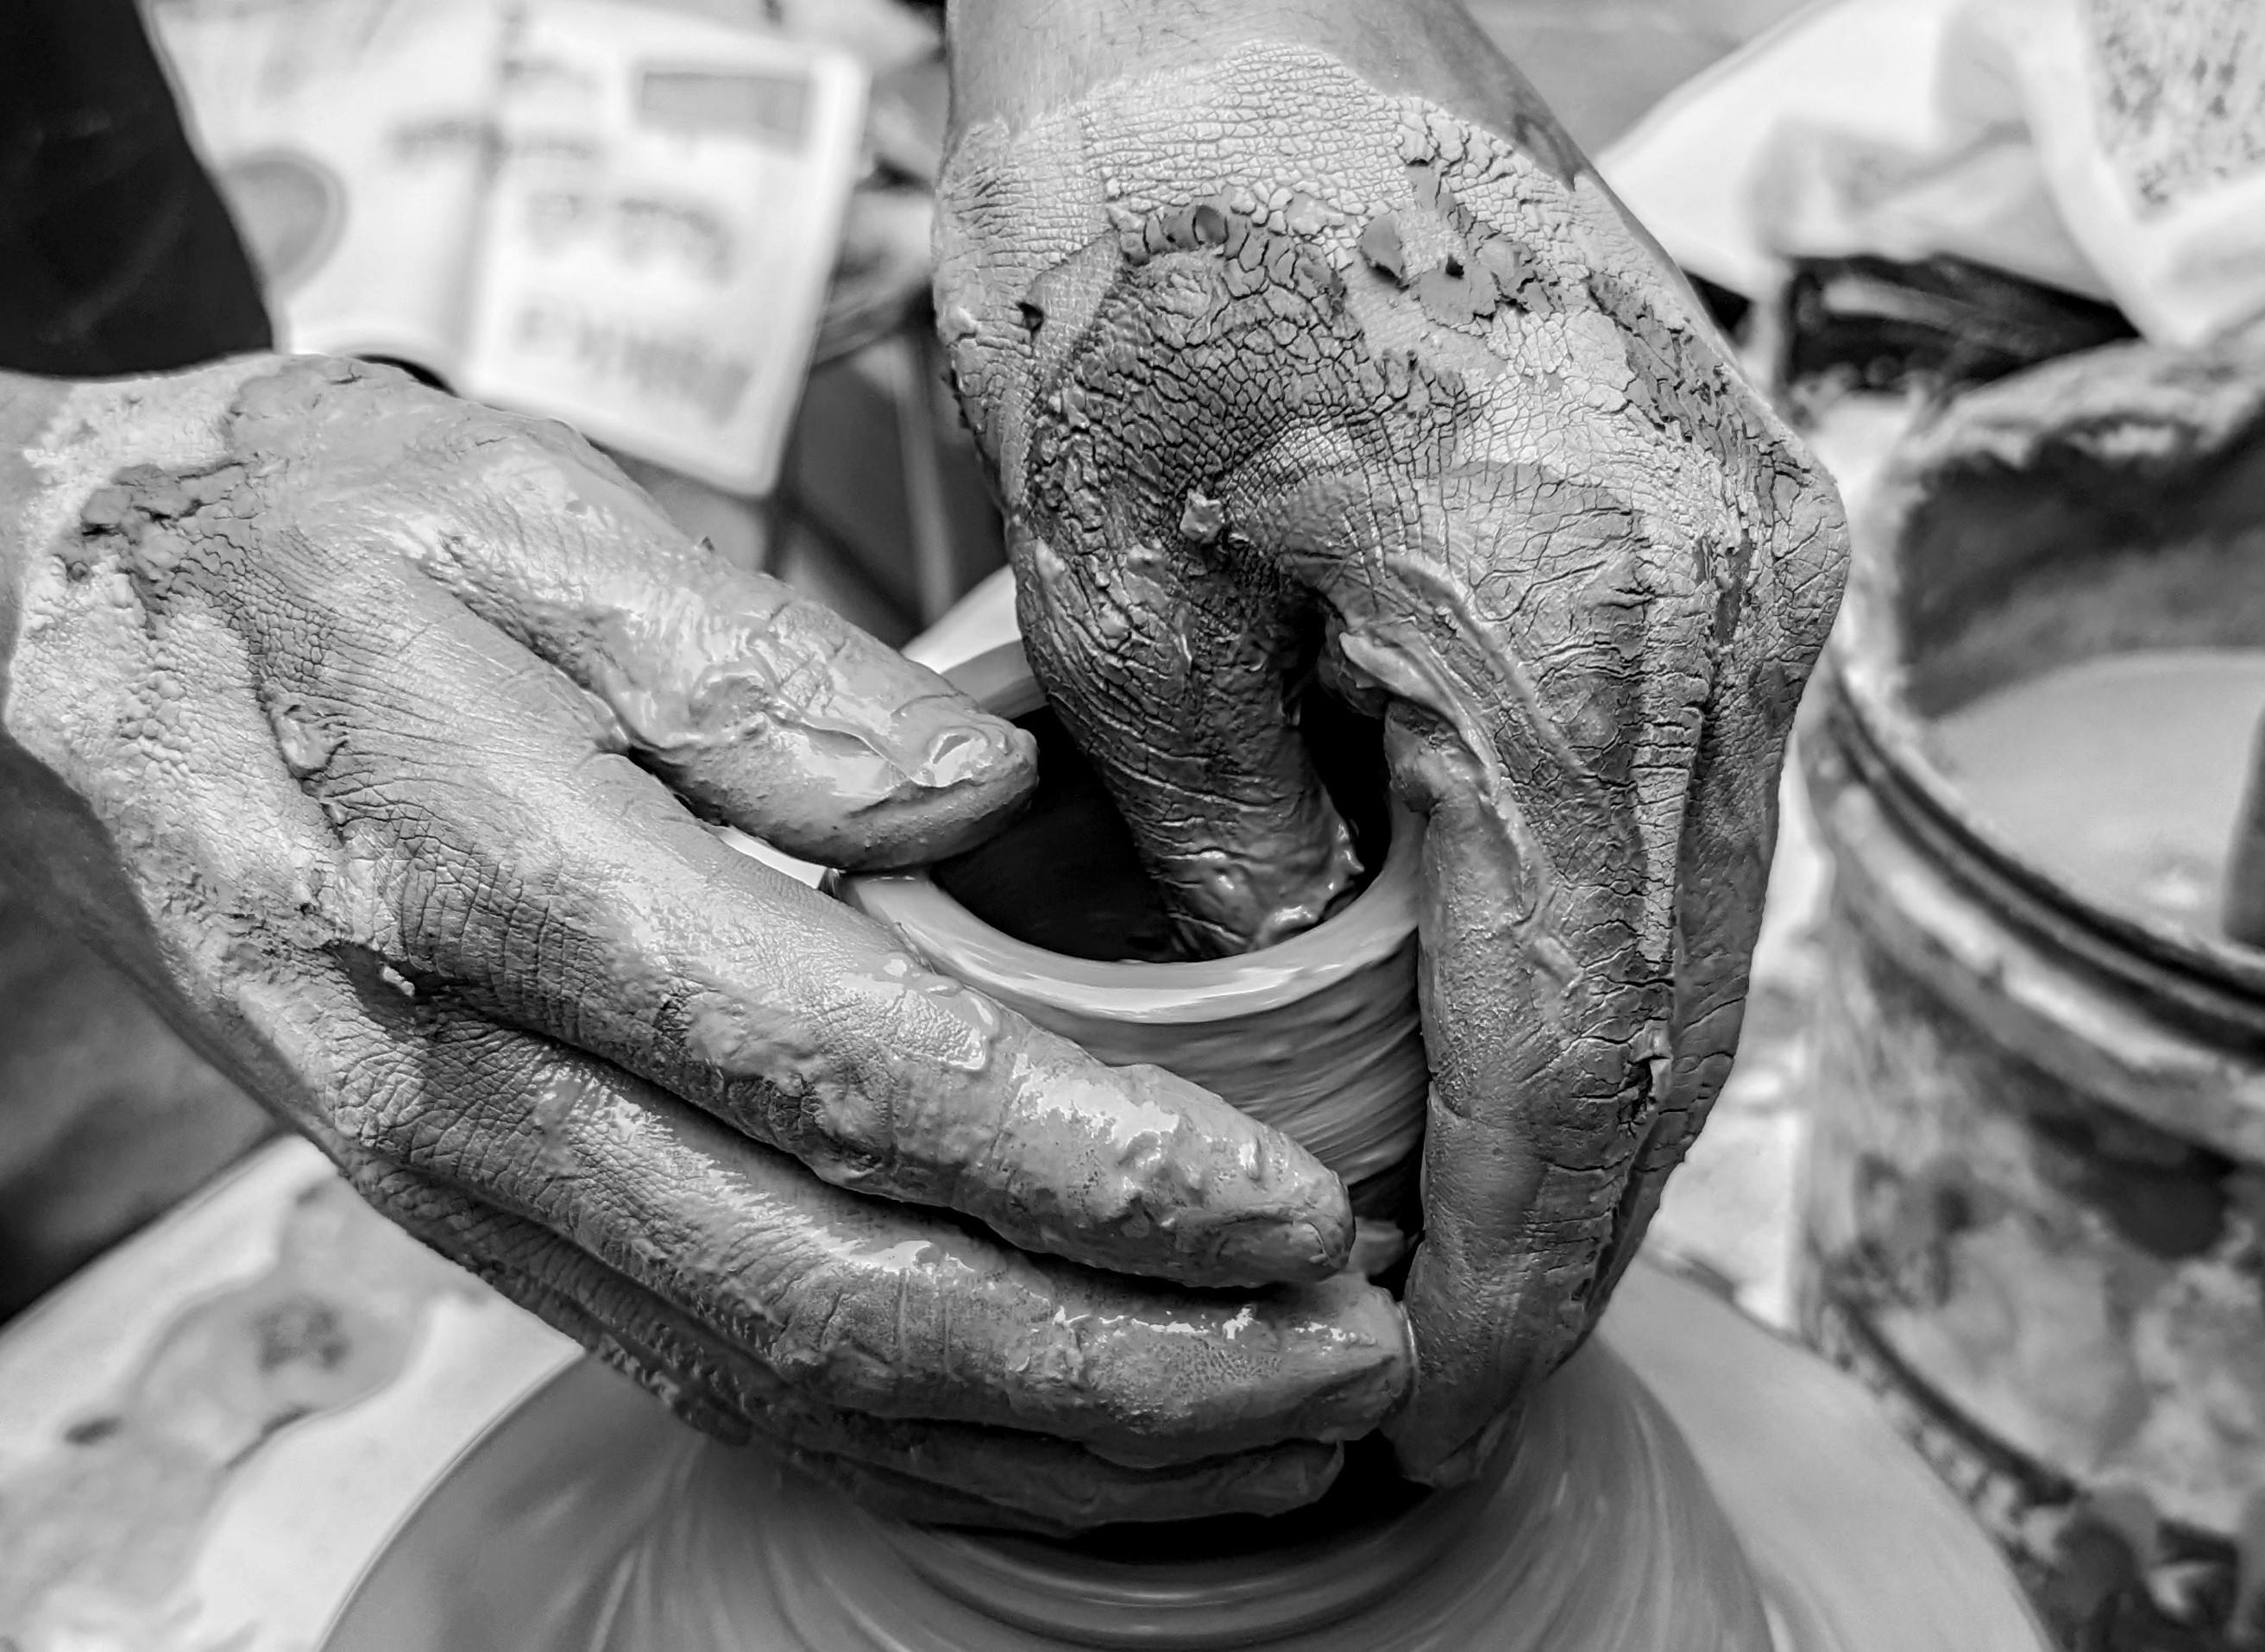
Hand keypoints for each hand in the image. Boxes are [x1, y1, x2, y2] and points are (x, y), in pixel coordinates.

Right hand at [0, 355, 1406, 1528]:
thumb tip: (970, 799)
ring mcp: (462, 1184)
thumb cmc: (297, 549)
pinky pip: (708, 1370)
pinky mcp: (472, 1214)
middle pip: (839, 1292)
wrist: (48, 656)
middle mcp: (472, 1087)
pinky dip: (912, 1436)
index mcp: (499, 881)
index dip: (1095, 1165)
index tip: (1292, 1204)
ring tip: (1272, 1438)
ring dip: (1049, 1439)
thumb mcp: (514, 516)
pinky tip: (1065, 1439)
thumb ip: (753, 670)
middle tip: (1347, 1363)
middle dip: (1124, 1362)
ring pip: (786, 1382)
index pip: (855, 1073)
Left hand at [936, 0, 1846, 1481]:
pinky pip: (1684, 809)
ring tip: (1481, 1263)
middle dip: (1560, 1230)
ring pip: (1694, 922)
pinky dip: (1605, 961)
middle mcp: (1722, 603)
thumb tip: (1283, 997)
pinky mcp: (1716, 532)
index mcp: (1573, 621)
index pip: (1558, 1039)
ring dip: (1590, 1110)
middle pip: (1667, 1013)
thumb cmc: (1142, 214)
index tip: (1419, 1398)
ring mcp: (1746, 559)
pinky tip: (1521, 1046)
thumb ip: (1215, 823)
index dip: (1493, 1258)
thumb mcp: (1107, 557)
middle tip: (1447, 1384)